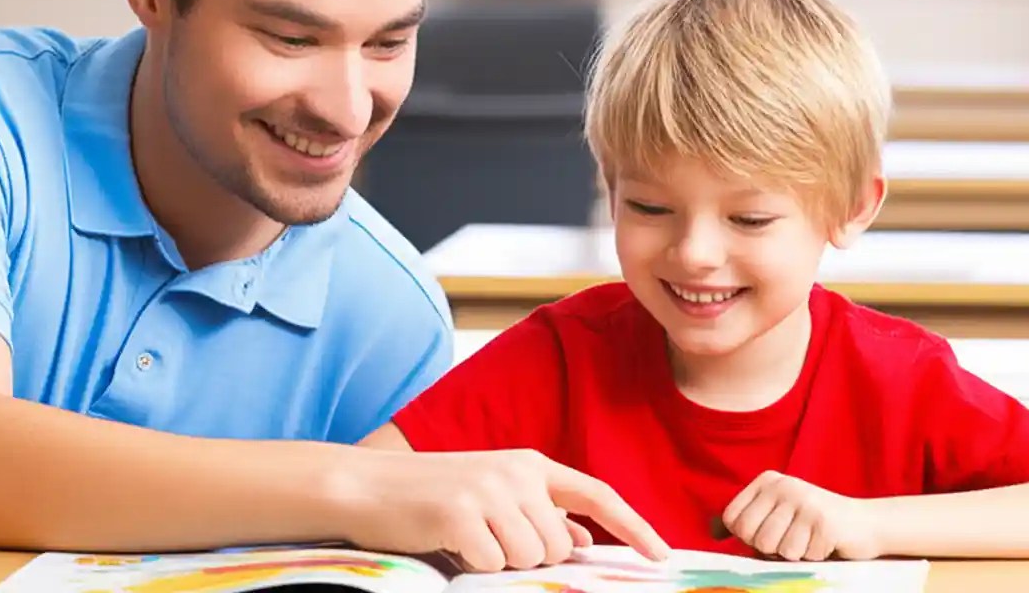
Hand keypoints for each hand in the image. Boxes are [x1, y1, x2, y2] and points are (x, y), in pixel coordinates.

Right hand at [342, 448, 668, 571]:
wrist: (366, 485)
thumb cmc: (432, 495)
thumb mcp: (493, 495)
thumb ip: (539, 513)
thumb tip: (580, 539)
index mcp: (528, 463)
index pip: (595, 494)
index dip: (633, 525)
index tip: (662, 555)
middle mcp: (515, 471)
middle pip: (557, 545)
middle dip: (529, 556)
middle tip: (487, 538)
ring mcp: (489, 490)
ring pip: (530, 559)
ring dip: (500, 562)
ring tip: (466, 538)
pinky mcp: (461, 514)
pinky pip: (492, 565)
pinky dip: (472, 565)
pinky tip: (449, 543)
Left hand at [722, 471, 879, 561]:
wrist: (865, 523)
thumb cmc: (813, 523)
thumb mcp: (777, 513)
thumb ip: (747, 520)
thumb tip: (712, 531)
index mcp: (767, 481)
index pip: (732, 518)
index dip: (747, 536)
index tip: (770, 530)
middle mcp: (784, 486)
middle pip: (752, 535)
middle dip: (769, 547)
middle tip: (791, 537)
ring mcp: (805, 502)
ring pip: (774, 547)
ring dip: (792, 553)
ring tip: (808, 539)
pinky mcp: (824, 523)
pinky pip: (800, 555)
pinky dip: (811, 556)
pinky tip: (824, 542)